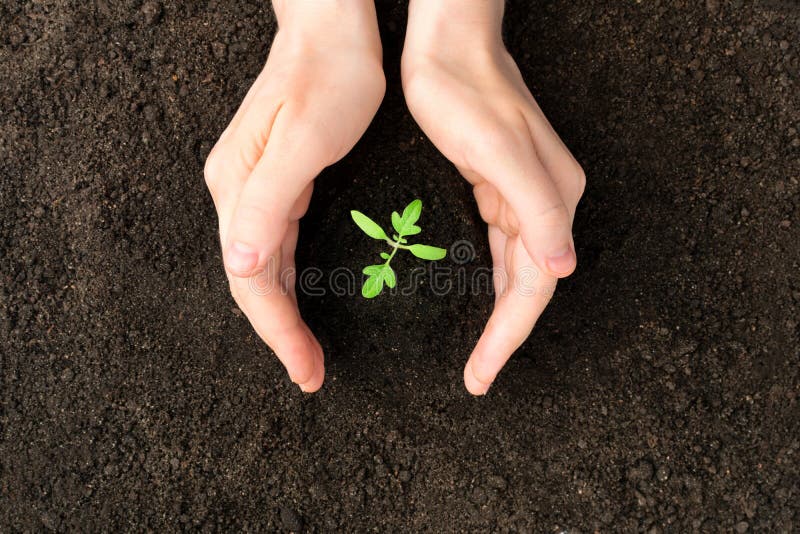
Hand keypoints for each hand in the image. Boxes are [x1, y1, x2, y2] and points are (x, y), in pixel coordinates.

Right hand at [204, 0, 384, 391]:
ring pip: (263, 268)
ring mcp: (254, 187)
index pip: (251, 280)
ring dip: (284, 315)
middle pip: (252, 281)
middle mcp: (237, 192)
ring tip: (307, 354)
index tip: (304, 370)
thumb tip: (239, 265)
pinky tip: (300, 302)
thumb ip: (268, 203)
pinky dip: (288, 282)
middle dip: (280, 333)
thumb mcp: (304, 141)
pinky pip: (275, 246)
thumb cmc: (329, 78)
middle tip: (310, 373)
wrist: (333, 33)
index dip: (277, 331)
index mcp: (239, 188)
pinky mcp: (275, 181)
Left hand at [402, 0, 584, 394]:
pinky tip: (482, 301)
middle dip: (504, 335)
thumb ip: (537, 210)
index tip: (483, 372)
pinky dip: (492, 280)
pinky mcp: (496, 186)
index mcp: (553, 198)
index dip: (510, 333)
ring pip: (515, 271)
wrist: (446, 48)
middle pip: (529, 285)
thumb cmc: (466, 92)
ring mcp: (521, 194)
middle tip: (477, 377)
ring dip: (500, 316)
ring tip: (480, 357)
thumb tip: (563, 268)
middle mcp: (545, 201)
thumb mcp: (499, 151)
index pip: (537, 284)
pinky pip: (501, 247)